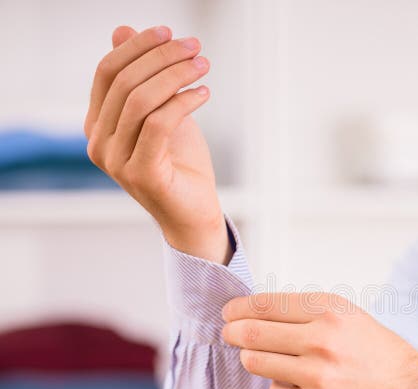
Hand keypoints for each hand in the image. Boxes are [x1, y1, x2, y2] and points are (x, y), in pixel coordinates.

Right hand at [85, 25, 230, 263]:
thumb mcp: (163, 113)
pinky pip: (158, 124)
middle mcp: (98, 142)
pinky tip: (204, 92)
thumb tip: (121, 29)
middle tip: (195, 47)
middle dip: (161, 57)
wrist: (194, 214)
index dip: (136, 47)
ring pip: (141, 100)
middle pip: (124, 82)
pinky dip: (183, 102)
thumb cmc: (181, 164)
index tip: (168, 32)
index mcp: (97, 125)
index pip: (107, 72)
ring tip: (203, 66)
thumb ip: (143, 79)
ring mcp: (116, 161)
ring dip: (176, 75)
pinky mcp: (141, 173)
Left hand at [221, 292, 417, 388]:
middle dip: (233, 333)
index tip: (229, 312)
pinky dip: (279, 387)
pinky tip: (297, 383)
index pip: (265, 305)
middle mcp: (322, 341)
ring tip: (264, 358)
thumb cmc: (372, 349)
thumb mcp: (345, 313)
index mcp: (329, 311)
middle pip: (252, 334)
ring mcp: (317, 376)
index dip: (238, 309)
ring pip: (256, 363)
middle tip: (230, 334)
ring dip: (253, 359)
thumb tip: (252, 311)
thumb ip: (303, 310)